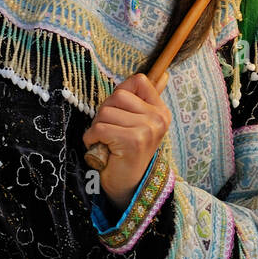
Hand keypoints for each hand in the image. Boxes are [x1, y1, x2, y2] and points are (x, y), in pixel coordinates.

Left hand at [83, 72, 170, 212]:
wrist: (127, 185)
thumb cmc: (127, 151)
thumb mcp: (139, 122)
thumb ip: (146, 98)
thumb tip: (164, 73)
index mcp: (161, 111)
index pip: (138, 81)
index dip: (120, 95)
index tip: (121, 114)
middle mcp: (159, 118)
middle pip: (118, 95)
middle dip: (105, 112)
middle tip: (110, 131)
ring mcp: (148, 129)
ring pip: (106, 111)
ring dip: (97, 127)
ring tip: (106, 141)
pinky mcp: (133, 141)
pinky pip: (101, 127)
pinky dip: (92, 138)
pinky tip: (100, 147)